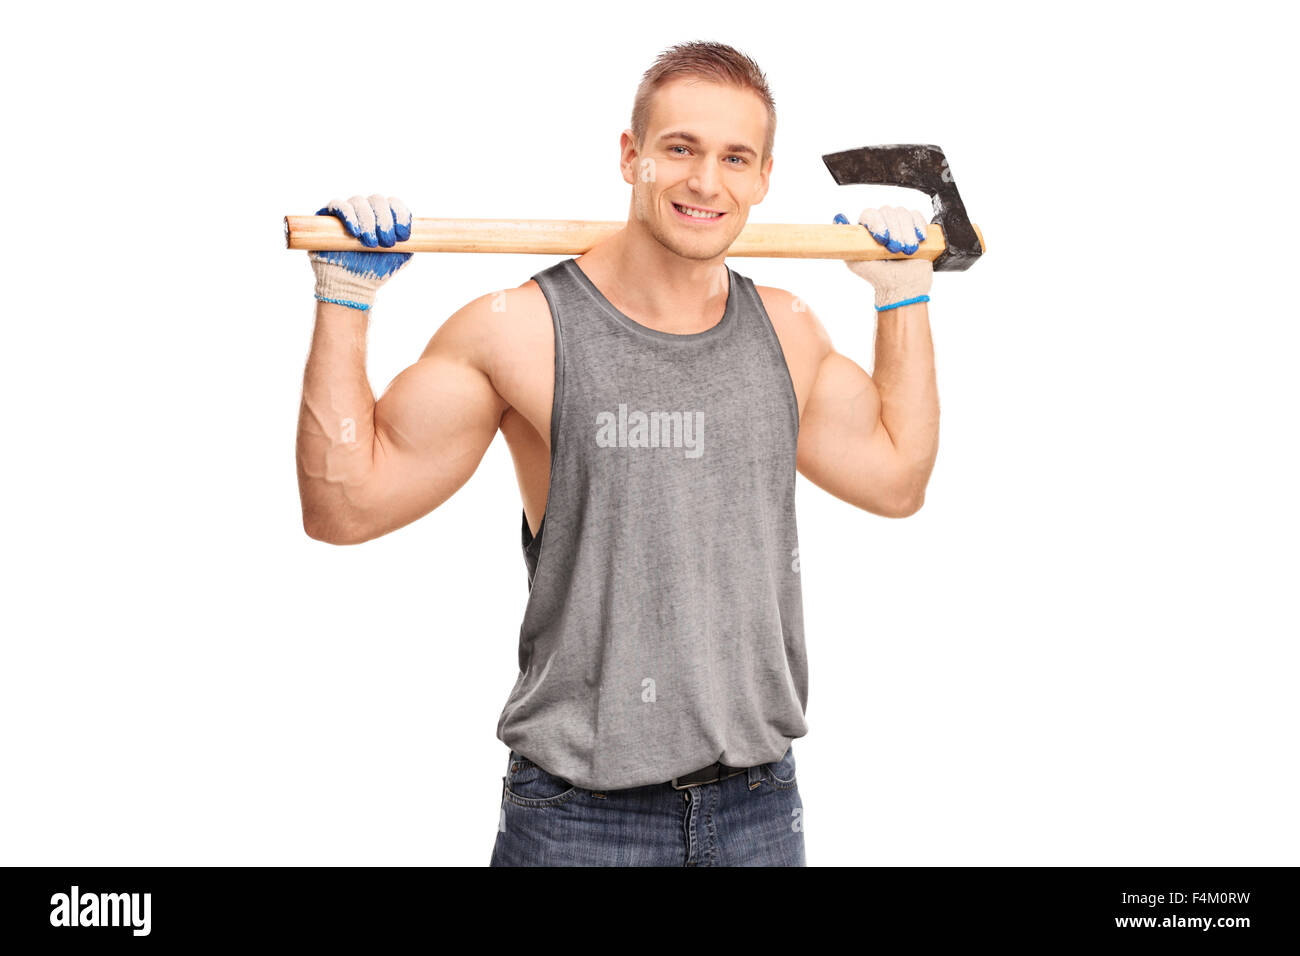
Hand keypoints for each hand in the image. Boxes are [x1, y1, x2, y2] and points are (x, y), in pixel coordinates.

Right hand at [309, 194, 413, 311]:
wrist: (351, 286)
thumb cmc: (376, 270)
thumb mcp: (399, 257)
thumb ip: (409, 243)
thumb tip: (418, 231)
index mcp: (385, 217)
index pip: (395, 204)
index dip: (401, 215)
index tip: (403, 235)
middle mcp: (367, 211)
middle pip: (378, 200)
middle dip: (385, 221)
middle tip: (386, 242)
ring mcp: (348, 212)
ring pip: (359, 202)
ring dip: (368, 222)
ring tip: (370, 242)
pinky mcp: (328, 217)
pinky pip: (338, 206)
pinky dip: (348, 216)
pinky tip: (355, 232)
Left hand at [835, 206, 932, 310]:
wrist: (901, 287)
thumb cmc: (877, 276)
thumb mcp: (856, 262)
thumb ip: (846, 243)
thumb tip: (838, 218)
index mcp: (867, 229)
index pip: (870, 214)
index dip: (877, 224)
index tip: (883, 240)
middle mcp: (882, 223)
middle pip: (888, 211)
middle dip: (894, 231)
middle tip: (896, 250)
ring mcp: (899, 224)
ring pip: (903, 213)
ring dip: (906, 232)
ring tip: (907, 251)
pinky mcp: (915, 226)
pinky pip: (917, 216)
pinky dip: (919, 226)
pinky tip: (919, 239)